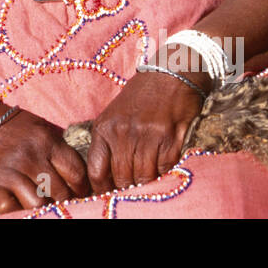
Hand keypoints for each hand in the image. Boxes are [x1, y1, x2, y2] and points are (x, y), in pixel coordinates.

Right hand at [0, 98, 89, 212]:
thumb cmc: (16, 127)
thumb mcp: (42, 130)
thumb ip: (60, 150)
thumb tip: (82, 178)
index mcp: (45, 142)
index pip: (76, 173)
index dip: (82, 187)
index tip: (80, 191)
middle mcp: (28, 157)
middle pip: (59, 192)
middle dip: (64, 198)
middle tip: (62, 198)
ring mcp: (9, 172)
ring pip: (38, 205)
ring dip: (43, 205)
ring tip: (43, 201)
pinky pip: (10, 208)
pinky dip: (17, 207)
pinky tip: (20, 199)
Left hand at [86, 69, 205, 193]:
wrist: (170, 74)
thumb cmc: (141, 97)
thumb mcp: (114, 115)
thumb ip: (108, 143)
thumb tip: (107, 178)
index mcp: (105, 128)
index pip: (97, 171)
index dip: (102, 188)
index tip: (109, 192)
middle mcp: (123, 133)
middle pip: (122, 178)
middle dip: (128, 187)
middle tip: (133, 187)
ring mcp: (147, 136)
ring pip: (143, 176)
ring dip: (147, 182)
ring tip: (150, 179)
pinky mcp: (170, 138)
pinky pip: (165, 169)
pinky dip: (165, 173)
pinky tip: (164, 167)